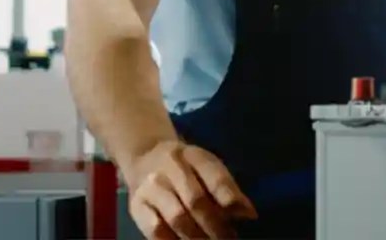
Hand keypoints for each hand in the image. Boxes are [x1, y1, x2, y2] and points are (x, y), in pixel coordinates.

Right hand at [122, 140, 256, 238]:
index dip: (230, 199)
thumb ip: (227, 189)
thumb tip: (249, 214)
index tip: (248, 218)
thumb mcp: (208, 168)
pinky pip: (156, 230)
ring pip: (177, 218)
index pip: (214, 176)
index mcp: (193, 155)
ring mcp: (151, 186)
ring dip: (197, 237)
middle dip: (216, 226)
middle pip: (196, 200)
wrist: (145, 158)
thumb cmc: (186, 168)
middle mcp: (170, 167)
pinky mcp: (136, 205)